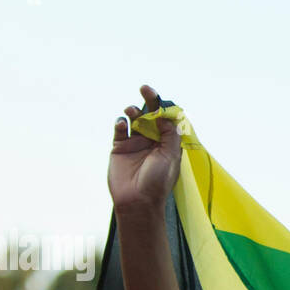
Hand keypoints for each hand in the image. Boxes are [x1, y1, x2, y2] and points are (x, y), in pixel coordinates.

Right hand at [107, 84, 182, 216]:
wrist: (137, 201)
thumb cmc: (157, 182)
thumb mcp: (170, 157)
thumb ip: (169, 135)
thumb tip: (165, 115)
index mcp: (167, 144)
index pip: (166, 120)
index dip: (163, 107)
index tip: (160, 97)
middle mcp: (151, 141)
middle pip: (150, 115)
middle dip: (149, 101)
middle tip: (145, 89)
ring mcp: (135, 143)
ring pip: (134, 119)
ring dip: (133, 111)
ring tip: (132, 112)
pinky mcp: (119, 147)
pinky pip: (119, 129)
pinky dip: (120, 122)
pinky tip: (121, 123)